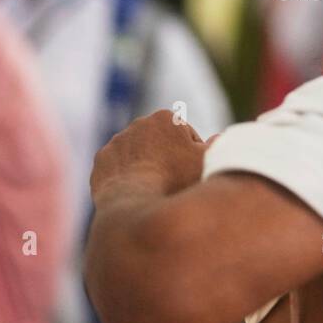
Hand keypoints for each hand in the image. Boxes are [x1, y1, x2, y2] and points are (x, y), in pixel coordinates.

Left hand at [90, 109, 210, 202]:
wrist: (134, 205)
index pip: (187, 137)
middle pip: (162, 143)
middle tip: (173, 184)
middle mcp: (139, 123)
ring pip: (139, 155)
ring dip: (147, 167)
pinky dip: (127, 177)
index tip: (190, 174)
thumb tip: (220, 137)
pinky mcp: (102, 159)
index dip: (192, 157)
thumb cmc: (175, 182)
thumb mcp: (207, 163)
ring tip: (154, 189)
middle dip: (168, 158)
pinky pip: (119, 167)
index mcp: (167, 117)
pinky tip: (136, 191)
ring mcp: (117, 141)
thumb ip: (218, 146)